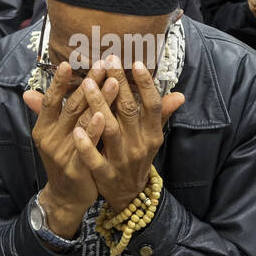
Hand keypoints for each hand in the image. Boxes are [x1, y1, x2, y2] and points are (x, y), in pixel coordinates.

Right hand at [23, 63, 116, 236]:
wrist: (66, 196)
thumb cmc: (65, 159)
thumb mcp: (53, 135)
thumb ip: (49, 113)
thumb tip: (29, 91)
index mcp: (44, 128)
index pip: (51, 100)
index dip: (59, 81)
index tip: (68, 61)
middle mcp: (50, 138)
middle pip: (71, 105)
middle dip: (89, 83)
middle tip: (103, 64)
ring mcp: (62, 153)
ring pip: (82, 121)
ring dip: (98, 100)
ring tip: (112, 81)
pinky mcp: (75, 167)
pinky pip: (87, 145)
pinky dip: (94, 129)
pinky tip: (104, 115)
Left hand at [70, 56, 184, 212]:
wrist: (130, 195)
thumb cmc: (138, 157)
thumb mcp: (152, 137)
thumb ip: (161, 115)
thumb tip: (179, 94)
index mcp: (152, 134)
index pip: (151, 105)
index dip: (145, 84)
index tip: (136, 62)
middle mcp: (139, 145)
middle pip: (129, 111)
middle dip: (117, 84)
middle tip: (107, 60)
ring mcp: (122, 160)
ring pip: (110, 130)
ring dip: (99, 106)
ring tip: (87, 84)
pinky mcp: (106, 174)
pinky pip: (95, 159)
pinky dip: (87, 145)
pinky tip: (77, 130)